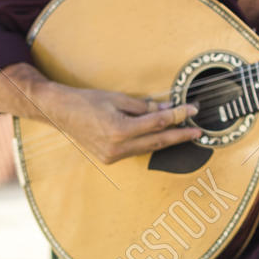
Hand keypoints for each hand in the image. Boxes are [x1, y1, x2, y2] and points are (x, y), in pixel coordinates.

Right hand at [47, 84, 200, 164]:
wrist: (61, 112)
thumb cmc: (87, 101)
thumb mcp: (118, 98)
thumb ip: (145, 107)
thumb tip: (168, 110)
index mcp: (120, 130)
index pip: (158, 123)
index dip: (179, 116)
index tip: (192, 110)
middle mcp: (117, 147)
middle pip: (158, 141)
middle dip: (180, 136)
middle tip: (198, 131)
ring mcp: (113, 156)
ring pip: (148, 149)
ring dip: (167, 140)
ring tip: (184, 133)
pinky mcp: (110, 159)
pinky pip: (136, 151)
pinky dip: (150, 143)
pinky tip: (161, 137)